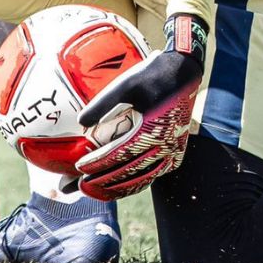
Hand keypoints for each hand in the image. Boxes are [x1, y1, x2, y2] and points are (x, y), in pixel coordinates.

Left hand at [69, 14, 207, 200]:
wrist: (184, 71)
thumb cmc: (152, 75)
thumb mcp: (125, 84)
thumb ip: (102, 104)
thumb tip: (81, 123)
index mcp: (150, 129)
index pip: (118, 155)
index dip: (97, 164)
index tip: (78, 167)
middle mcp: (164, 146)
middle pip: (128, 172)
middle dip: (101, 182)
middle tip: (79, 185)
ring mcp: (172, 152)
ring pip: (141, 179)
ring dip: (117, 188)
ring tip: (95, 190)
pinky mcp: (175, 154)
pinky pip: (153, 175)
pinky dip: (135, 183)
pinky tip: (119, 187)